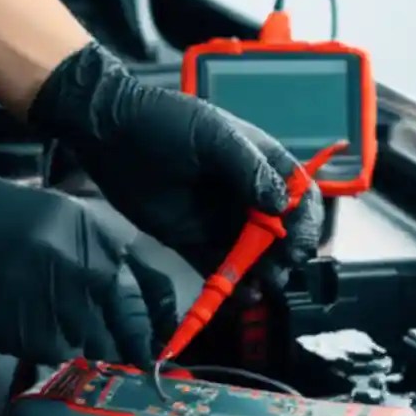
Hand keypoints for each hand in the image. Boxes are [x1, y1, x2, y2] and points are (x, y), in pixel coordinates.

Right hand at [0, 151, 172, 365]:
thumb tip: (111, 275)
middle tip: (139, 354)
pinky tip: (46, 347)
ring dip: (96, 351)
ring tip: (93, 356)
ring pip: (98, 340)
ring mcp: (58, 300)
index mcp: (90, 229)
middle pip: (131, 316)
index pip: (148, 276)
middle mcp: (83, 265)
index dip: (158, 306)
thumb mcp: (42, 212)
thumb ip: (83, 243)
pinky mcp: (27, 331)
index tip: (162, 323)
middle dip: (135, 338)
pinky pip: (60, 353)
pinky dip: (57, 356)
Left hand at [26, 42, 323, 285]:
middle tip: (279, 270)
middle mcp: (247, 194)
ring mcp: (222, 219)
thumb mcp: (213, 135)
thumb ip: (250, 169)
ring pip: (255, 255)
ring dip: (264, 273)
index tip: (297, 240)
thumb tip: (281, 204)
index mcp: (261, 163)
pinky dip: (235, 285)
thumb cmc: (163, 121)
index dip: (306, 220)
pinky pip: (221, 268)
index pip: (300, 195)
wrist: (108, 134)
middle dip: (286, 254)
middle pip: (282, 232)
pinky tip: (242, 294)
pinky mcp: (195, 240)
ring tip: (263, 286)